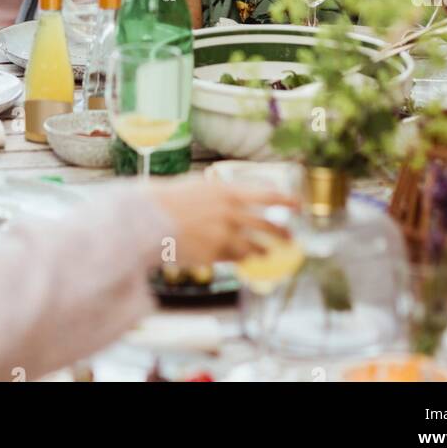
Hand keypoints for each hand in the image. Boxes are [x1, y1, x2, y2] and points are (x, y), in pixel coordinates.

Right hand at [148, 178, 294, 265]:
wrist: (148, 217)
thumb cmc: (168, 199)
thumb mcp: (198, 187)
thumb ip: (218, 194)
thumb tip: (232, 198)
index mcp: (228, 191)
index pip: (267, 195)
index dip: (285, 200)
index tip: (298, 205)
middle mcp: (231, 212)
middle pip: (266, 226)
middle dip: (282, 234)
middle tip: (291, 239)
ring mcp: (223, 235)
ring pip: (254, 247)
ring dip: (263, 251)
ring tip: (268, 254)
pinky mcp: (214, 254)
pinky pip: (235, 259)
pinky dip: (241, 259)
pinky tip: (245, 261)